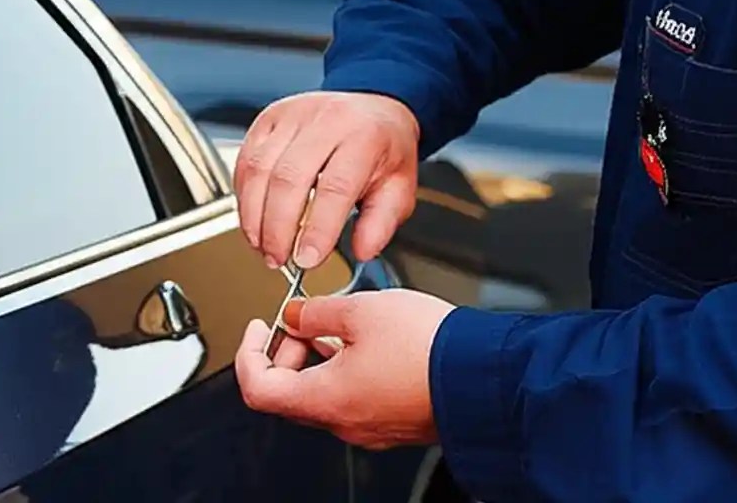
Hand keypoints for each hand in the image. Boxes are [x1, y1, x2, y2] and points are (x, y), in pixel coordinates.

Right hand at [234, 91, 419, 268]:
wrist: (371, 106)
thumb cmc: (382, 146)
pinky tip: (253, 219)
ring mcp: (292, 116)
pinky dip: (244, 196)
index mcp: (363, 136)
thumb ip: (382, 222)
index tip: (307, 259)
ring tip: (263, 246)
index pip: (334, 187)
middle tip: (279, 259)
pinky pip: (245, 160)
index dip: (316, 229)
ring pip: (259, 169)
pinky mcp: (268, 118)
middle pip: (288, 178)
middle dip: (277, 228)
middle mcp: (325, 120)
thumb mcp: (400, 186)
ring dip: (254, 217)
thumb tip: (362, 250)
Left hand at [234, 290, 456, 449]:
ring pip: (322, 395)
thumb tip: (295, 315)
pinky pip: (353, 398)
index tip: (260, 328)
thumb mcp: (361, 310)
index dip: (249, 354)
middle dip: (286, 352)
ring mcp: (370, 426)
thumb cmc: (430, 349)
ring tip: (339, 325)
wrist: (487, 376)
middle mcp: (344, 422)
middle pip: (288, 394)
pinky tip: (367, 342)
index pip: (257, 389)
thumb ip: (317, 312)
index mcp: (326, 399)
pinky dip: (345, 370)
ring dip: (317, 360)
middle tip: (301, 322)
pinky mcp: (393, 422)